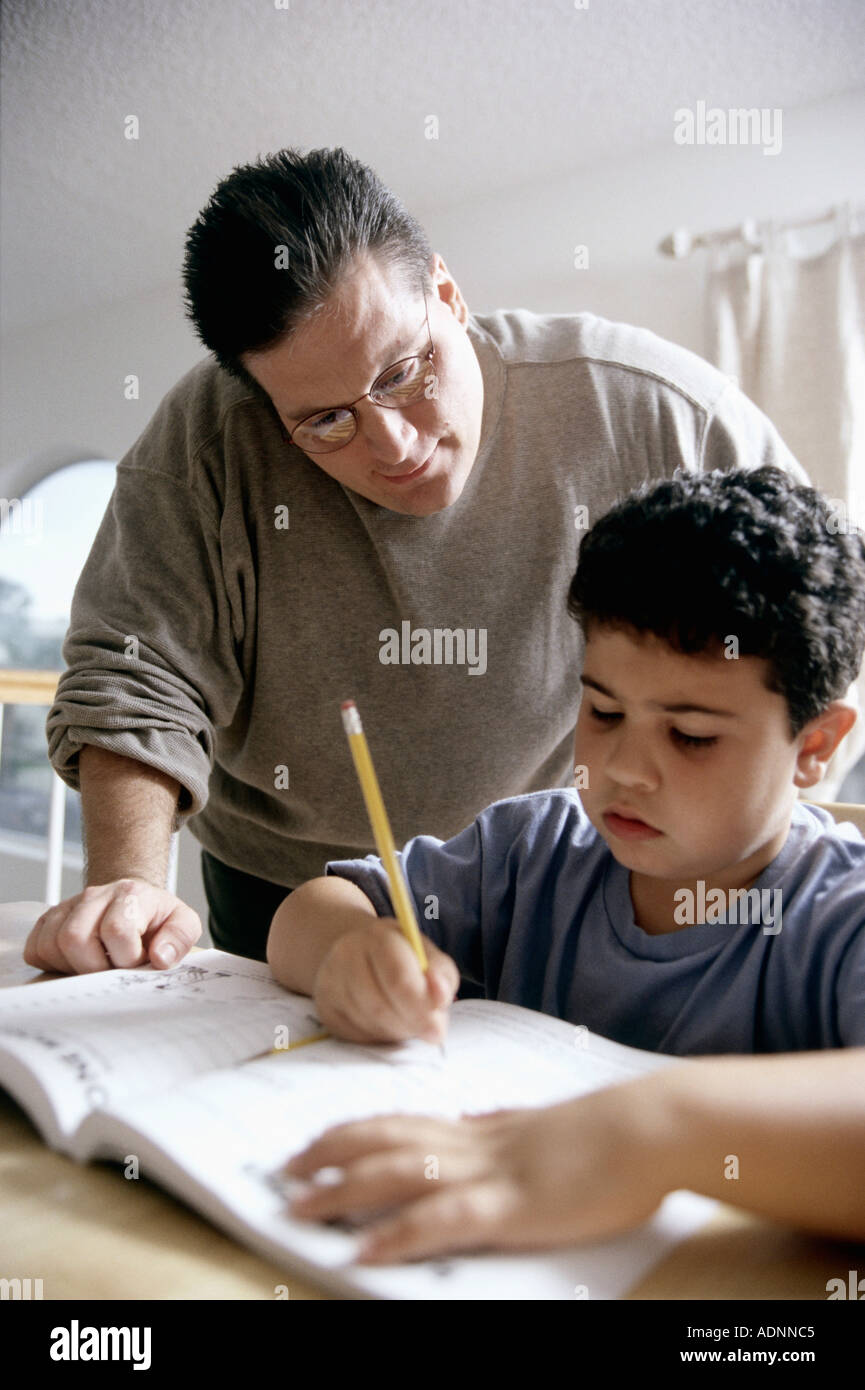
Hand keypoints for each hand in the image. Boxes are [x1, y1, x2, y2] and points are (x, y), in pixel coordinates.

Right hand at [23, 878, 201, 974]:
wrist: (131, 901)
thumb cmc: (155, 918)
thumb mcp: (182, 923)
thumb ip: (180, 938)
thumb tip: (160, 957)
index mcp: (129, 895)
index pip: (115, 931)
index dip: (126, 957)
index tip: (137, 961)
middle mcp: (94, 896)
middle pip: (75, 938)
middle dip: (95, 967)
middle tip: (113, 967)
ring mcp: (67, 907)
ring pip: (52, 945)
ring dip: (74, 966)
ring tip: (97, 964)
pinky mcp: (48, 921)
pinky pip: (35, 950)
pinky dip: (53, 964)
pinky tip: (76, 962)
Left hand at [284, 1076, 675, 1261]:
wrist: (652, 1126)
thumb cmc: (611, 1132)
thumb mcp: (546, 1123)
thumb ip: (508, 1124)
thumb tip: (483, 1116)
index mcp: (484, 1129)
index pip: (404, 1122)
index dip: (355, 1132)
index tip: (321, 1140)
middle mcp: (475, 1143)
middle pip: (386, 1139)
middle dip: (330, 1153)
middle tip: (288, 1169)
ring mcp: (490, 1172)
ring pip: (399, 1172)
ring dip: (343, 1189)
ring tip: (300, 1206)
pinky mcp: (513, 1206)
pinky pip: (443, 1220)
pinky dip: (399, 1234)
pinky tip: (366, 1249)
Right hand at [312, 918, 459, 1045]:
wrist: (357, 953)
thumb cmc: (401, 956)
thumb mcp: (427, 955)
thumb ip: (441, 974)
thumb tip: (440, 998)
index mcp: (378, 936)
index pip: (398, 978)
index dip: (420, 1008)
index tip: (437, 1031)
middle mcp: (347, 955)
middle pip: (380, 1006)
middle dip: (410, 1024)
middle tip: (430, 1031)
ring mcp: (330, 982)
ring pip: (369, 1023)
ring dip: (396, 1031)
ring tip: (408, 1019)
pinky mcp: (325, 1009)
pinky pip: (356, 1036)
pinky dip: (378, 1036)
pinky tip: (387, 1022)